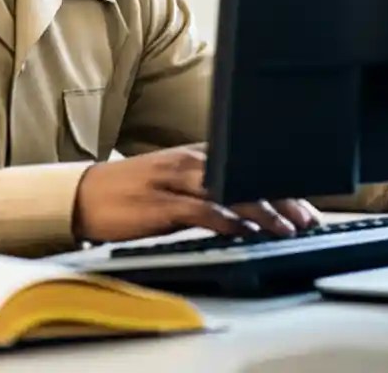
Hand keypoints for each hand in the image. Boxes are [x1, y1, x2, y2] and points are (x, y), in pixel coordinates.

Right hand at [71, 145, 319, 243]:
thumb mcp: (173, 183)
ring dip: (261, 211)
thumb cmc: (129, 193)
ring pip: (228, 192)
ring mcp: (172, 182)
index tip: (306, 205)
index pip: (247, 165)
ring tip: (285, 228)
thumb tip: (248, 210)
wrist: (80, 195)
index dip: (280, 185)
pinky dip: (225, 220)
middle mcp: (187, 163)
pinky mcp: (158, 205)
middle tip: (307, 219)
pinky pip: (199, 211)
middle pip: (244, 176)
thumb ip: (207, 190)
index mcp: (194, 155)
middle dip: (280, 198)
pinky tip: (242, 231)